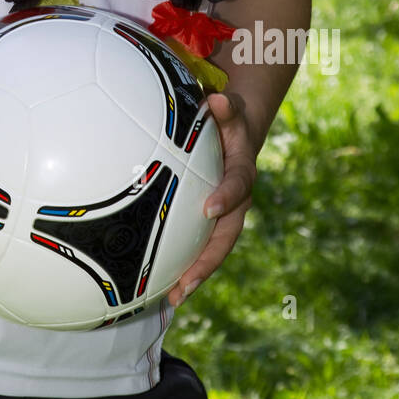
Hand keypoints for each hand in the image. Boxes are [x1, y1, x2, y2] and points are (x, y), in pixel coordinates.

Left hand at [167, 90, 257, 307]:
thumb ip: (225, 108)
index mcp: (241, 173)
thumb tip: (217, 99)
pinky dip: (183, 268)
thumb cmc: (226, 124)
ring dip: (195, 275)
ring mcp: (222, 219)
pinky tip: (158, 286)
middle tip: (186, 283)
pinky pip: (196, 248)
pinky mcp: (207, 226)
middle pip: (225, 237)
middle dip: (207, 261)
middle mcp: (235, 203)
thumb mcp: (228, 112)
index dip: (226, 197)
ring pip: (211, 251)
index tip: (210, 208)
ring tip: (173, 298)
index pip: (237, 185)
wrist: (235, 141)